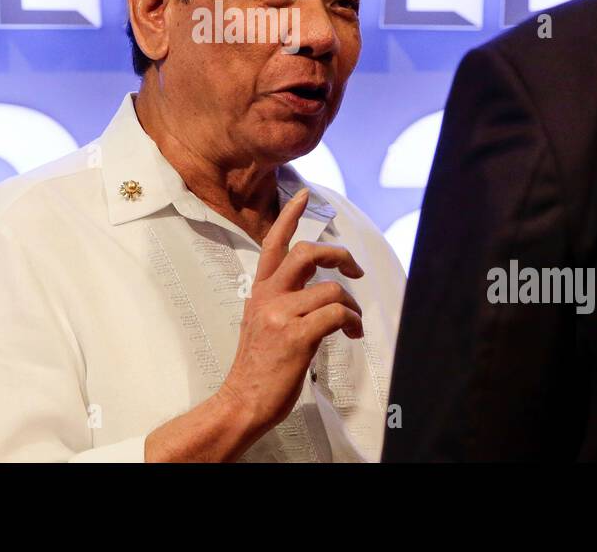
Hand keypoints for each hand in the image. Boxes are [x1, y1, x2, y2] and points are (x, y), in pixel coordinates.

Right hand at [218, 188, 364, 438]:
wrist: (241, 402)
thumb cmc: (257, 369)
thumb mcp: (260, 324)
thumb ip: (281, 302)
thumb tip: (314, 293)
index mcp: (260, 292)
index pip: (273, 243)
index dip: (290, 216)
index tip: (304, 194)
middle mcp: (268, 297)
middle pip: (307, 253)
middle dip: (339, 255)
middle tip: (355, 269)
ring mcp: (281, 315)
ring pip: (330, 288)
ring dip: (352, 305)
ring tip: (353, 323)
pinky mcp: (295, 336)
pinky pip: (336, 314)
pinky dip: (351, 321)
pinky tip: (351, 333)